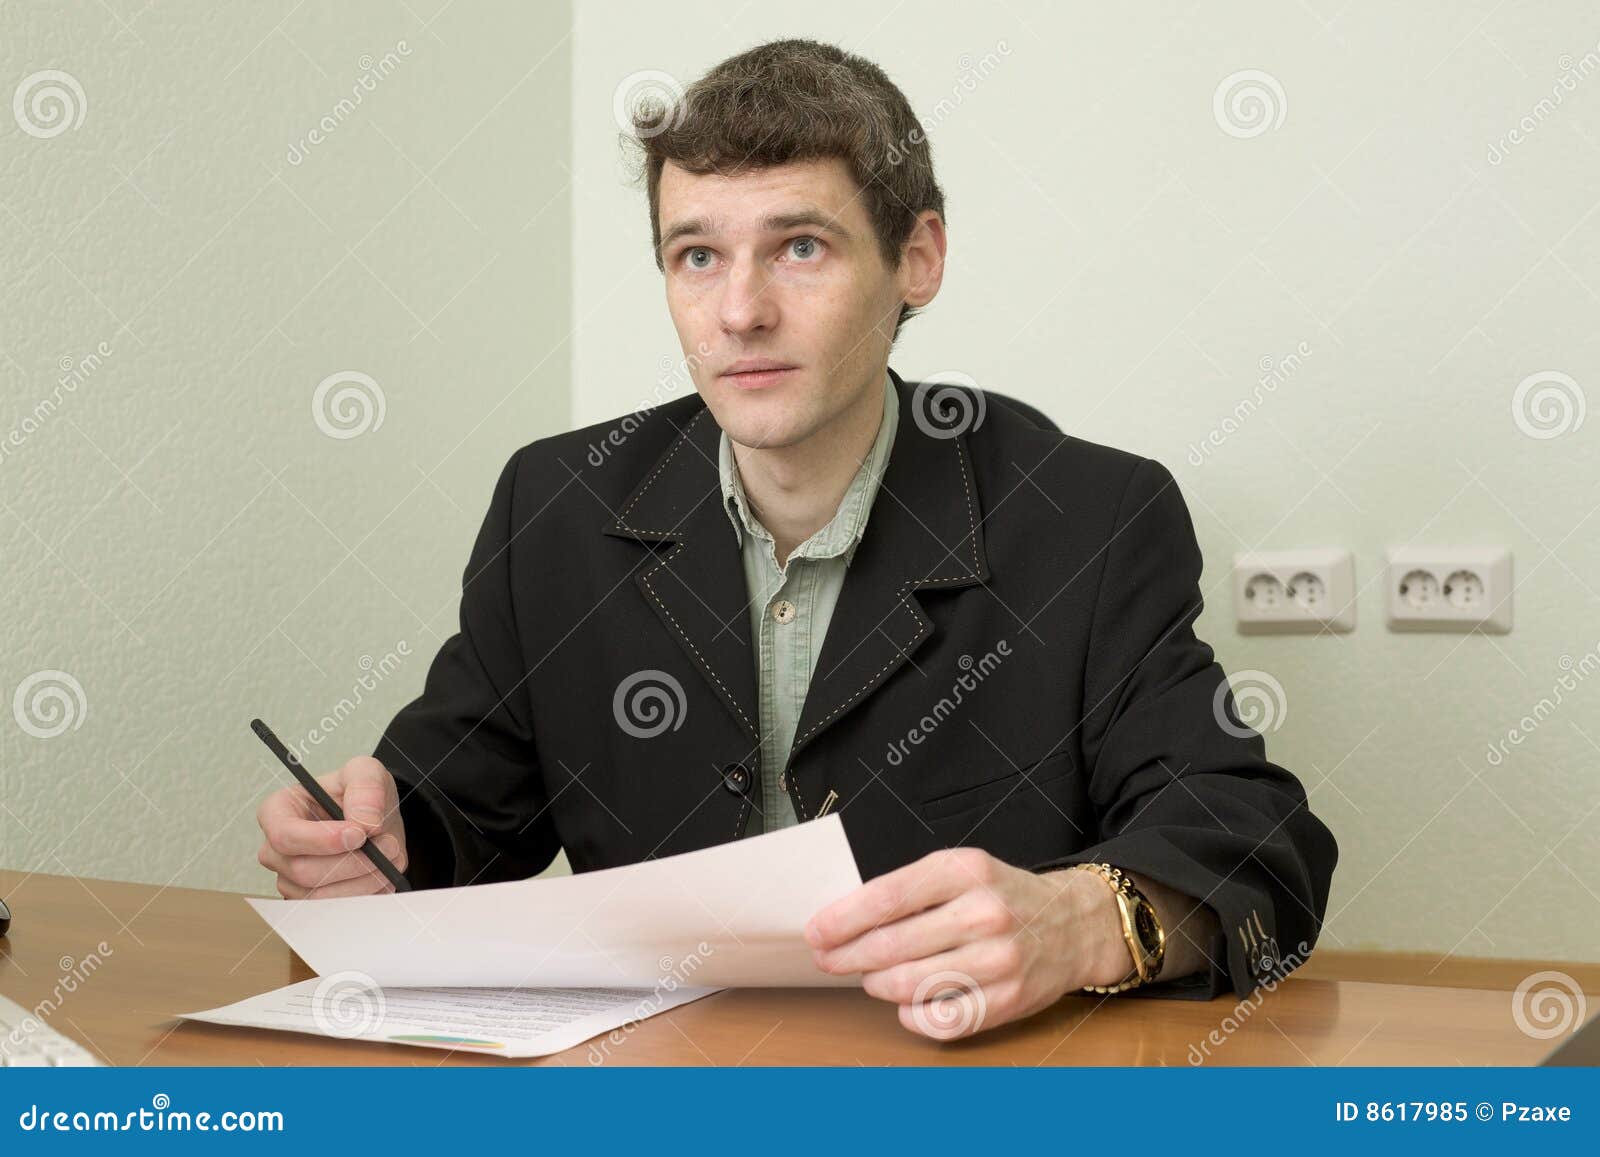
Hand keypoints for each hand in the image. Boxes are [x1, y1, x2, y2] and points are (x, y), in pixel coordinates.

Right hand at [256, 756, 407, 898]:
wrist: (375, 820)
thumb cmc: (359, 794)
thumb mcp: (366, 771)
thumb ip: (365, 786)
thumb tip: (363, 821)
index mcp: (278, 811)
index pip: (284, 835)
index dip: (321, 840)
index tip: (358, 835)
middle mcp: (276, 850)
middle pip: (303, 871)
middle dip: (353, 862)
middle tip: (388, 845)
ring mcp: (290, 879)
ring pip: (320, 896)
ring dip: (364, 880)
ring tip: (391, 856)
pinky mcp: (312, 901)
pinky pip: (336, 910)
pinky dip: (366, 895)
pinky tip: (383, 874)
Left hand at [804, 847, 1131, 1039]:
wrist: (1073, 923)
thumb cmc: (1002, 894)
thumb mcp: (960, 869)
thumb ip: (909, 890)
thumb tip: (843, 921)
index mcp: (964, 870)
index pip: (886, 897)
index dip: (842, 920)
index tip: (816, 932)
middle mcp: (983, 913)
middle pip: (890, 946)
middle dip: (847, 957)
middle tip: (828, 959)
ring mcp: (998, 960)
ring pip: (909, 986)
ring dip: (876, 985)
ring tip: (871, 977)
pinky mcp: (1008, 999)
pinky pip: (941, 1020)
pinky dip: (911, 1016)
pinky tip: (906, 1005)